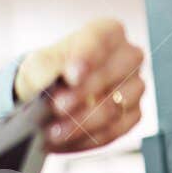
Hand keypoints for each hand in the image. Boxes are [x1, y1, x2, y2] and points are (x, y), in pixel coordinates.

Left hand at [14, 17, 145, 152]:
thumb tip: (55, 77)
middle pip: (111, 75)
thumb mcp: (36, 65)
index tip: (71, 76)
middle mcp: (128, 57)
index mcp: (107, 32)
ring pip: (113, 108)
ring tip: (52, 131)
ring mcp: (135, 87)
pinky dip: (84, 139)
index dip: (87, 58)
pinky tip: (63, 140)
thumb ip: (45, 66)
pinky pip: (113, 132)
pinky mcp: (132, 115)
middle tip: (55, 108)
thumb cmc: (47, 72)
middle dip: (80, 95)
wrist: (47, 97)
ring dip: (79, 123)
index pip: (101, 39)